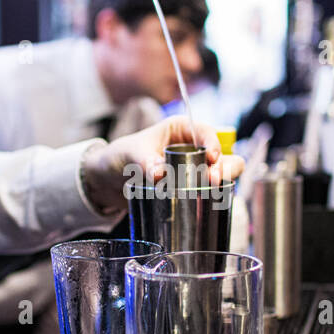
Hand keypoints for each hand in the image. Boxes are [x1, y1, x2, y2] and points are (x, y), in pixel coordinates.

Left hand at [81, 117, 244, 213]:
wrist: (108, 182)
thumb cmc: (119, 157)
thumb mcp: (130, 154)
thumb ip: (144, 161)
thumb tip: (160, 174)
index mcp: (181, 130)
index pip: (207, 132)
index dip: (214, 143)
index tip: (211, 158)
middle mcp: (193, 149)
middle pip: (224, 155)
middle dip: (225, 167)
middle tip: (213, 182)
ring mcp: (195, 171)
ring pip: (223, 175)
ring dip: (223, 183)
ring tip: (212, 192)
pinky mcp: (192, 190)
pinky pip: (211, 193)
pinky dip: (212, 198)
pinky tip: (206, 203)